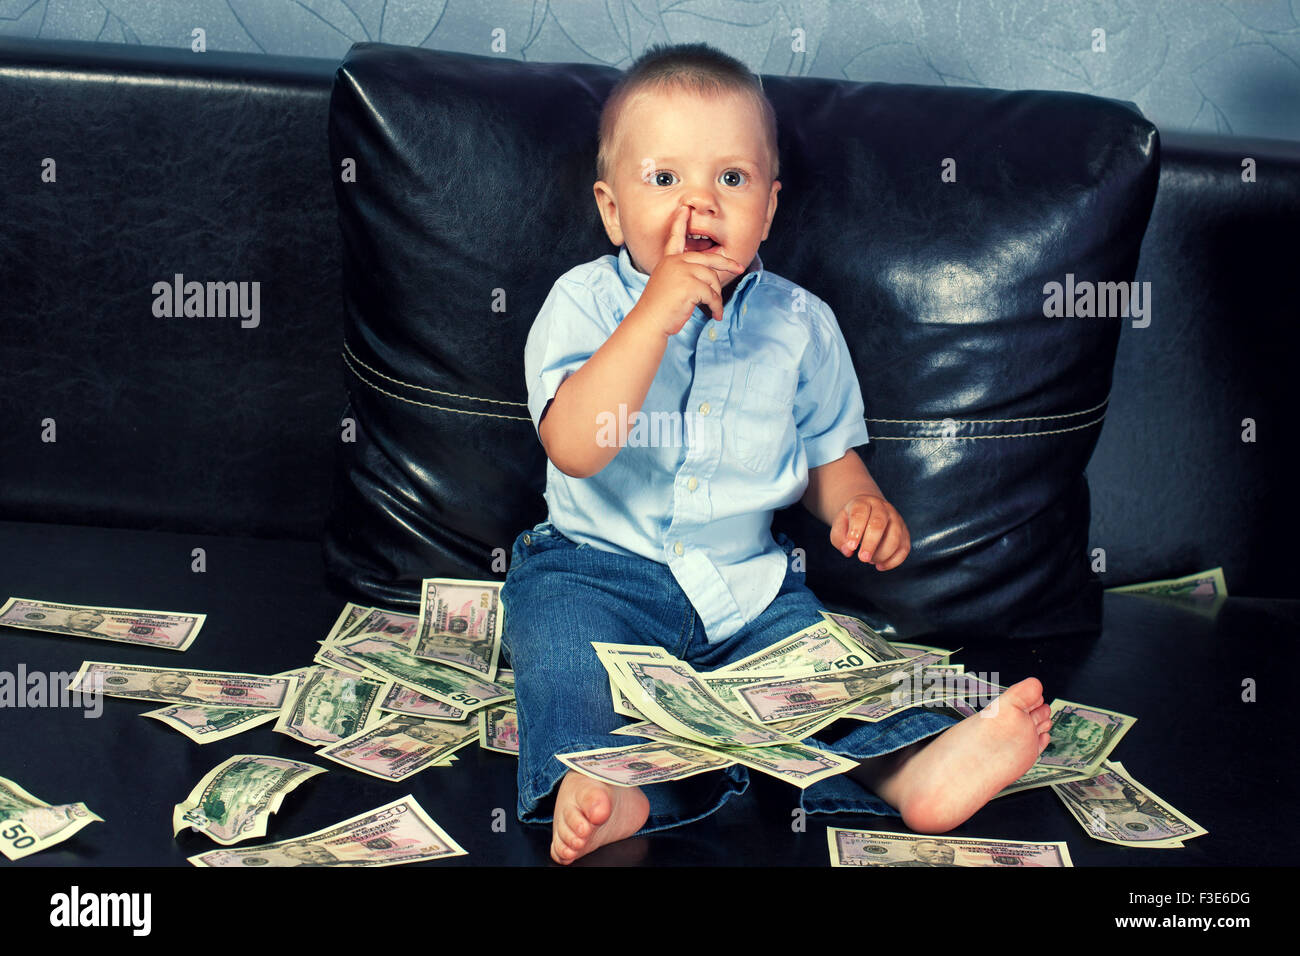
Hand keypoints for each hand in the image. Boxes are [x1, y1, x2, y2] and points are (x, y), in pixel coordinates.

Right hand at [634, 204, 743, 336]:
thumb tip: (709, 278)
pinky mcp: (690, 285)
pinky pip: (712, 295)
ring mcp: (682, 272)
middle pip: (709, 258)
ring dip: (717, 297)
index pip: (675, 238)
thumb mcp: (668, 285)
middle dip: (727, 263)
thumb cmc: (659, 309)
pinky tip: (715, 315)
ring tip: (715, 309)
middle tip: (740, 267)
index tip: (685, 209)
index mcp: (668, 261)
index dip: (680, 223)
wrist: (649, 322)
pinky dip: (716, 306)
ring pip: (713, 280)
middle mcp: (675, 262)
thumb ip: (684, 275)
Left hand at [829, 494, 909, 569]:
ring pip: (895, 537)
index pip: (860, 514)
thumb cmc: (852, 521)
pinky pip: (904, 548)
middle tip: (862, 558)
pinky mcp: (905, 532)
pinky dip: (893, 561)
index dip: (856, 531)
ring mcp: (896, 519)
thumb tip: (848, 551)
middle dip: (871, 544)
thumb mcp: (840, 525)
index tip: (851, 547)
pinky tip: (880, 565)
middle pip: (879, 524)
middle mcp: (882, 508)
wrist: (869, 510)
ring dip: (882, 554)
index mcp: (863, 503)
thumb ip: (839, 537)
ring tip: (870, 560)